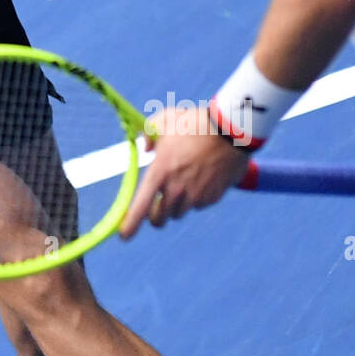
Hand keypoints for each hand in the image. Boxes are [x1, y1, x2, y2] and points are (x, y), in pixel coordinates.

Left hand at [118, 106, 250, 238]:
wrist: (230, 130)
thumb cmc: (194, 122)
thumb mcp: (165, 120)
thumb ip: (148, 134)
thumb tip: (145, 148)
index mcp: (160, 171)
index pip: (141, 206)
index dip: (130, 223)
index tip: (124, 236)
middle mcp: (176, 188)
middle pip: (159, 218)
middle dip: (155, 215)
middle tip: (157, 204)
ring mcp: (195, 195)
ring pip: (179, 212)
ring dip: (176, 204)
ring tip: (183, 181)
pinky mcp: (212, 198)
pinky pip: (198, 204)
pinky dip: (196, 197)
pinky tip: (202, 177)